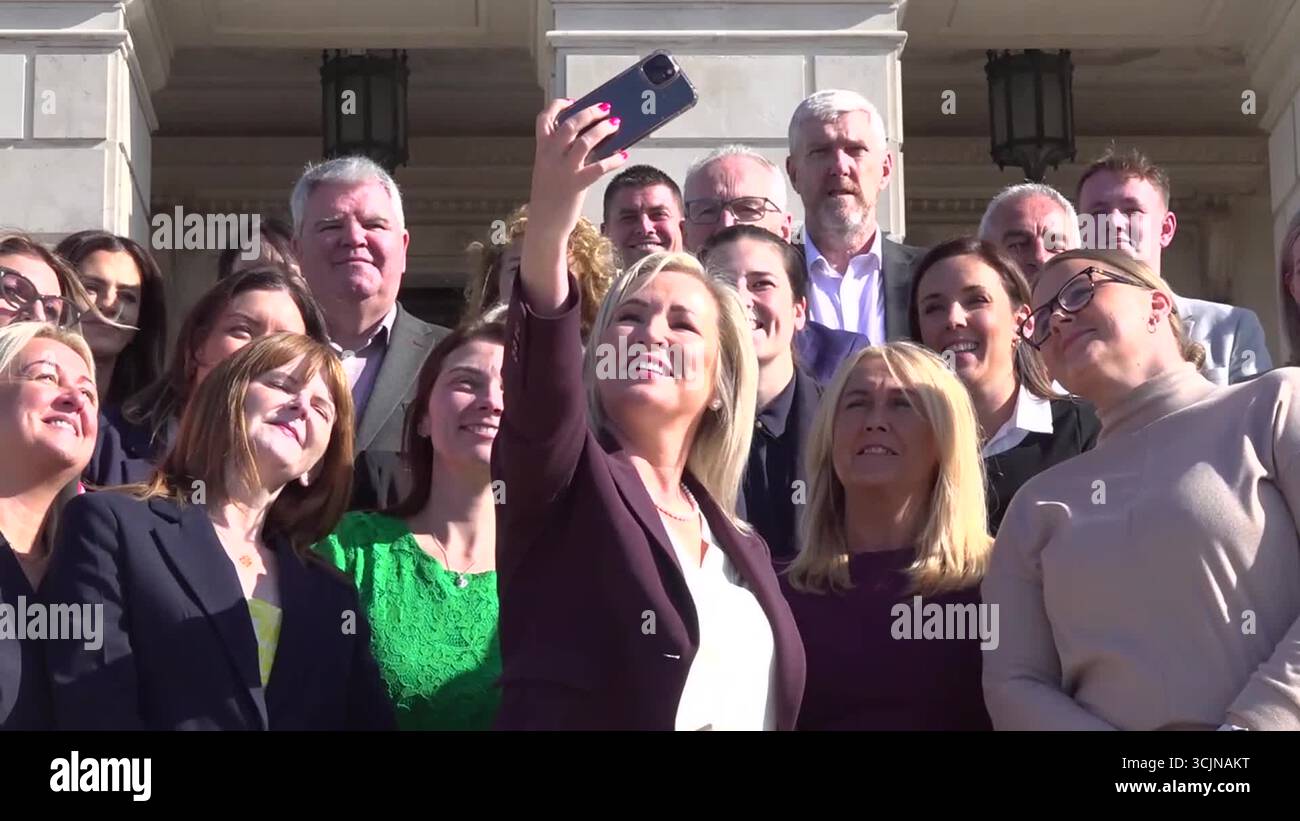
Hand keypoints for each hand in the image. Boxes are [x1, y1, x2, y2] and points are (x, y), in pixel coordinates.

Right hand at [520, 99, 628, 313]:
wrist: (544, 224)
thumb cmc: (549, 197)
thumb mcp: (549, 170)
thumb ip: (562, 153)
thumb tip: (590, 139)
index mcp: (541, 150)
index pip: (544, 119)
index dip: (558, 106)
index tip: (572, 101)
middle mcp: (550, 156)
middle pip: (571, 124)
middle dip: (590, 113)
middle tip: (606, 108)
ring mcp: (563, 170)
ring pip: (585, 141)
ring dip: (603, 129)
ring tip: (616, 124)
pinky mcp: (577, 184)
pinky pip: (599, 167)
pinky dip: (614, 158)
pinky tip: (623, 155)